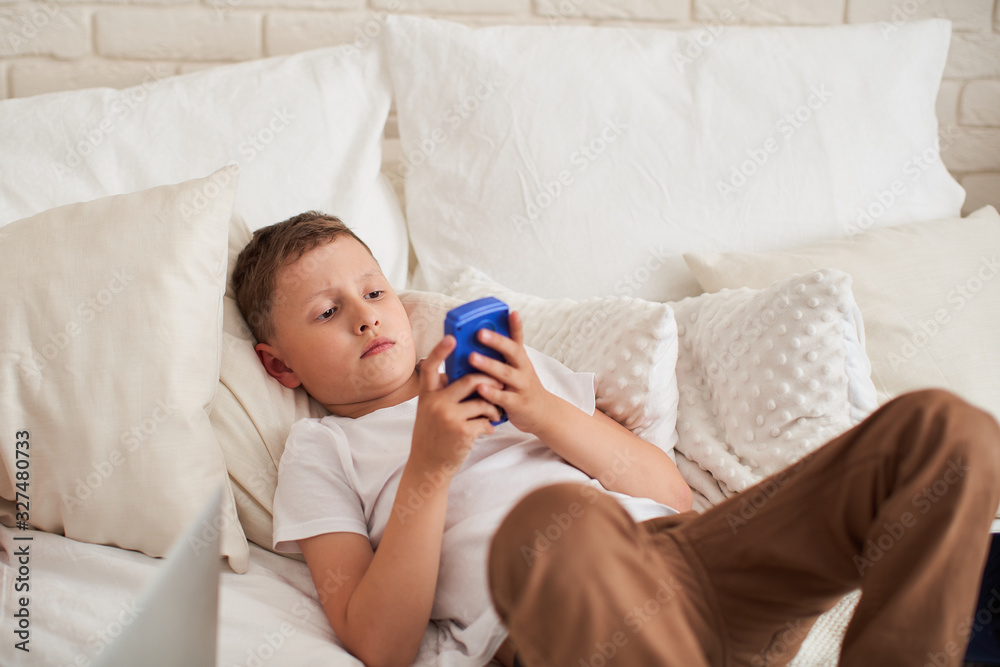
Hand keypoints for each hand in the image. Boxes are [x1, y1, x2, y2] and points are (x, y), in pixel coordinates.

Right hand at [409, 335, 503, 477]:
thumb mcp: (430, 411)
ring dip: (493, 407)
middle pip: (469, 380)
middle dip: (489, 379)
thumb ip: (442, 393)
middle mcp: (435, 403)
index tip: (452, 337)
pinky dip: (490, 424)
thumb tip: (458, 373)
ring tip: (495, 413)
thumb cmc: (432, 435)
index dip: (440, 350)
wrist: (428, 466)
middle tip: (499, 382)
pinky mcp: (461, 431)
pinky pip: (485, 419)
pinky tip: (488, 428)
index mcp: (427, 395)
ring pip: (482, 401)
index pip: (431, 366)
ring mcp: (448, 417)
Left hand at [468, 310, 554, 434]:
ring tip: (472, 357)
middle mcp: (523, 369)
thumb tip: (485, 333)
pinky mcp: (517, 404)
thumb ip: (504, 353)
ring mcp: (521, 386)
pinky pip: (503, 398)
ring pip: (506, 374)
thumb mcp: (518, 367)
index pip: (518, 339)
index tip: (511, 312)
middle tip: (480, 333)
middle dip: (497, 342)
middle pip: (512, 352)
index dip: (516, 325)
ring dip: (489, 365)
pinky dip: (491, 392)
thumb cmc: (523, 386)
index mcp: (521, 359)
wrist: (543, 412)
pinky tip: (479, 387)